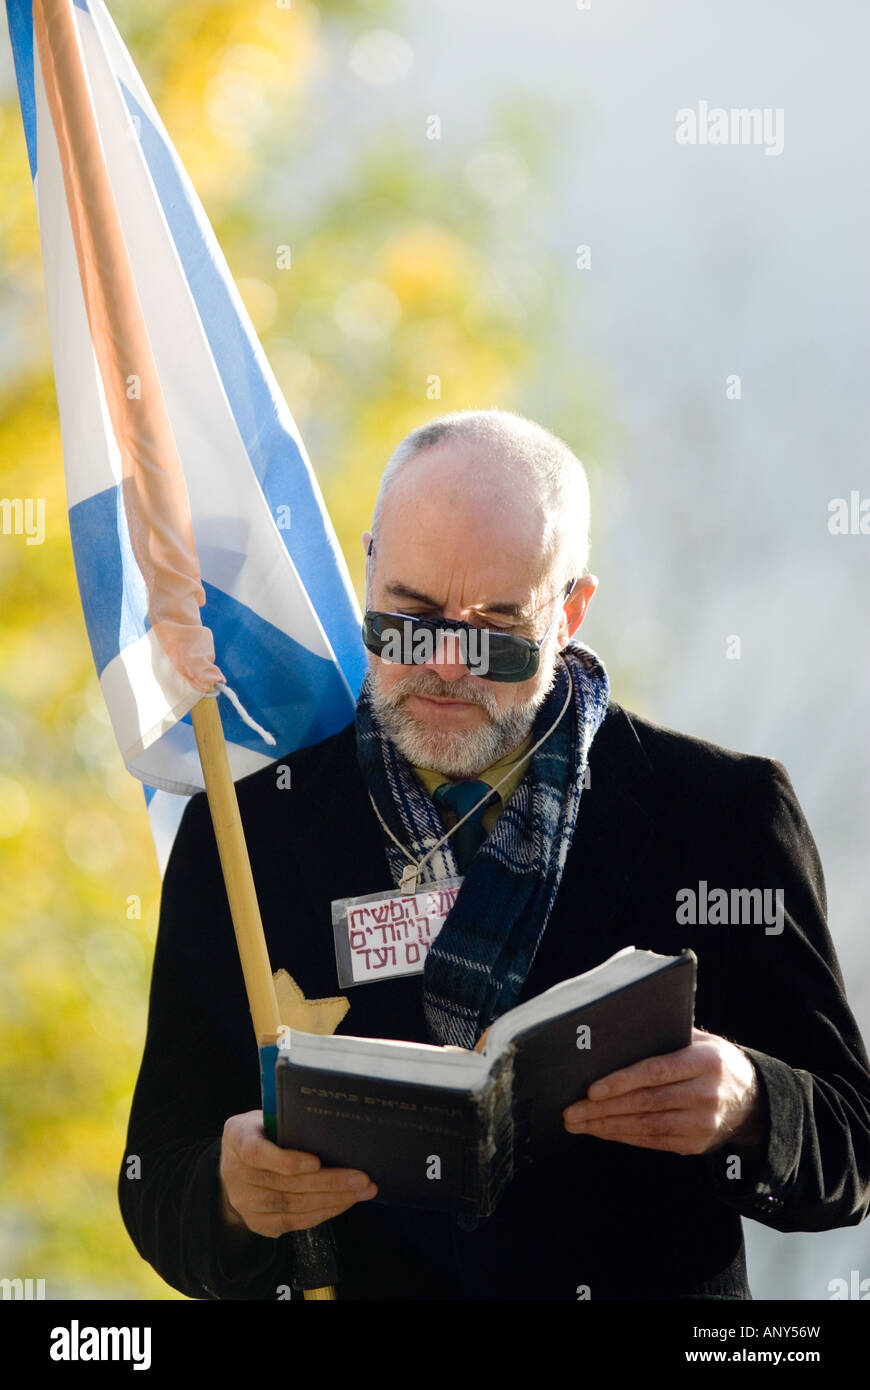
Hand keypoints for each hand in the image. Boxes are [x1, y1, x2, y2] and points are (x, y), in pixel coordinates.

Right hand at [219, 1110, 377, 1237]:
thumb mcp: (268, 1116)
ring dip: (332, 1200)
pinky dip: (322, 1213)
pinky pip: (293, 1222)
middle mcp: (235, 1173)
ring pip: (292, 1206)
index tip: (316, 1162)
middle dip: (328, 1182)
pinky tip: (343, 1203)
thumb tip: (334, 1125)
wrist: (238, 1164)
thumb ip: (290, 1120)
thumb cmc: (264, 1132)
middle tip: (361, 1178)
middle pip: (284, 1184)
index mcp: (237, 1137)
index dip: (286, 1160)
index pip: (256, 1152)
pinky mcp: (257, 1222)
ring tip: (360, 1191)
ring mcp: (244, 1202)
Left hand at [562, 1028, 766, 1155]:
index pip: (656, 1071)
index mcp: (704, 1061)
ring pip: (646, 1126)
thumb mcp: (701, 1041)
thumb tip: (619, 1033)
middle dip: (603, 1109)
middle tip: (571, 1111)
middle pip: (645, 1102)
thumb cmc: (714, 1062)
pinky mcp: (696, 1143)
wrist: (753, 1100)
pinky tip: (602, 1131)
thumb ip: (666, 1036)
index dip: (621, 1081)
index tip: (591, 1089)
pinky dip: (624, 1136)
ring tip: (578, 1123)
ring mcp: (701, 1122)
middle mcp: (705, 1093)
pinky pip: (653, 1141)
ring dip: (607, 1126)